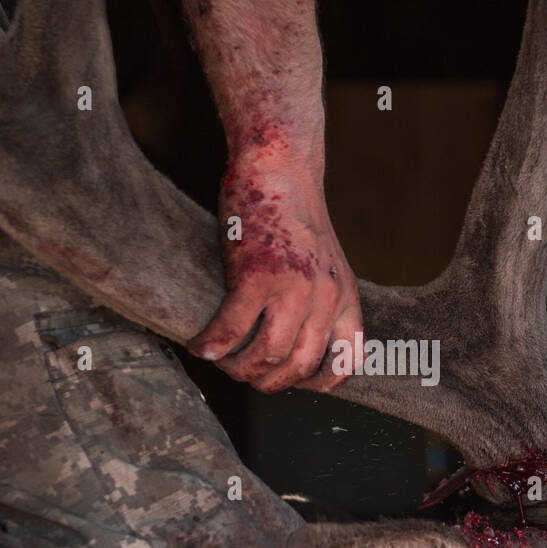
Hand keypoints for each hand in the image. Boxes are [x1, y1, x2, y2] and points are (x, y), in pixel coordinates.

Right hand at [188, 147, 361, 392]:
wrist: (280, 165)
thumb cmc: (291, 214)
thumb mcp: (324, 261)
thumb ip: (318, 298)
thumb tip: (291, 339)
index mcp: (344, 296)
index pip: (349, 359)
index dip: (321, 382)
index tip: (294, 382)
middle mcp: (324, 296)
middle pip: (298, 365)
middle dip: (267, 381)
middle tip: (243, 372)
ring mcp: (293, 287)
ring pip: (266, 355)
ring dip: (237, 368)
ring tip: (219, 360)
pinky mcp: (257, 275)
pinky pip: (232, 329)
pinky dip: (211, 345)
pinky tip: (198, 345)